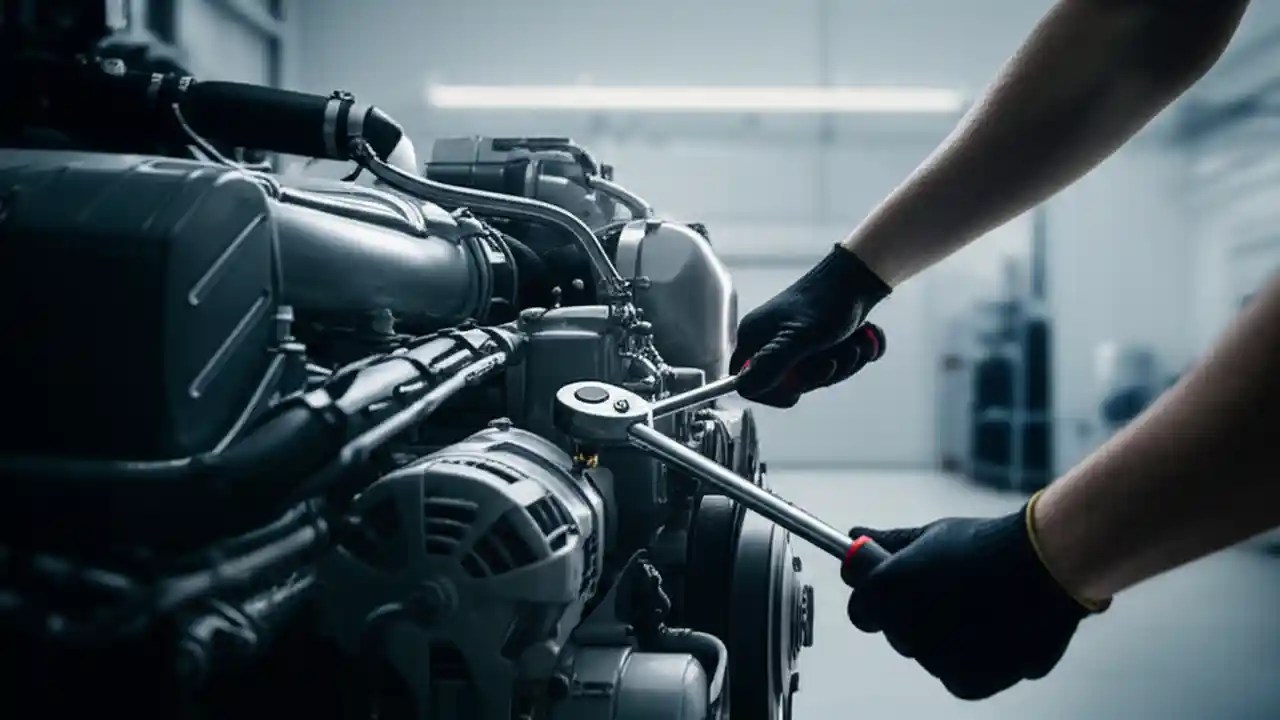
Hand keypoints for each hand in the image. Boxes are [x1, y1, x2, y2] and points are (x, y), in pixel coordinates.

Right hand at [729, 245, 890, 407]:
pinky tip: (858, 342)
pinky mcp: (814, 344)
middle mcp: (768, 343)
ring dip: (841, 366)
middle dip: (818, 376)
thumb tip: (744, 388)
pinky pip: (829, 368)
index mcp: (753, 339)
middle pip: (786, 386)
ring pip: (813, 378)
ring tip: (853, 344)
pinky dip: (848, 359)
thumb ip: (771, 363)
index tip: (797, 387)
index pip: (746, 384)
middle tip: (835, 359)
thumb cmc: (826, 304)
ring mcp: (792, 344)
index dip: (773, 391)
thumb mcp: (799, 337)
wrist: (859, 278)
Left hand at [844, 503, 1105, 699]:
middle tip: (953, 591)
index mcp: (885, 591)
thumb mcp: (932, 536)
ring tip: (983, 606)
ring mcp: (935, 660)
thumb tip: (855, 533)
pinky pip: (959, 678)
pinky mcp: (968, 684)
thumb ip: (888, 543)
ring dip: (948, 639)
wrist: (1045, 566)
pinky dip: (974, 661)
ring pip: (932, 656)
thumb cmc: (987, 545)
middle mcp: (904, 629)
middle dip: (917, 616)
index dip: (881, 599)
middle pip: (898, 633)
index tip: (902, 588)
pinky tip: (994, 631)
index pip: (862, 610)